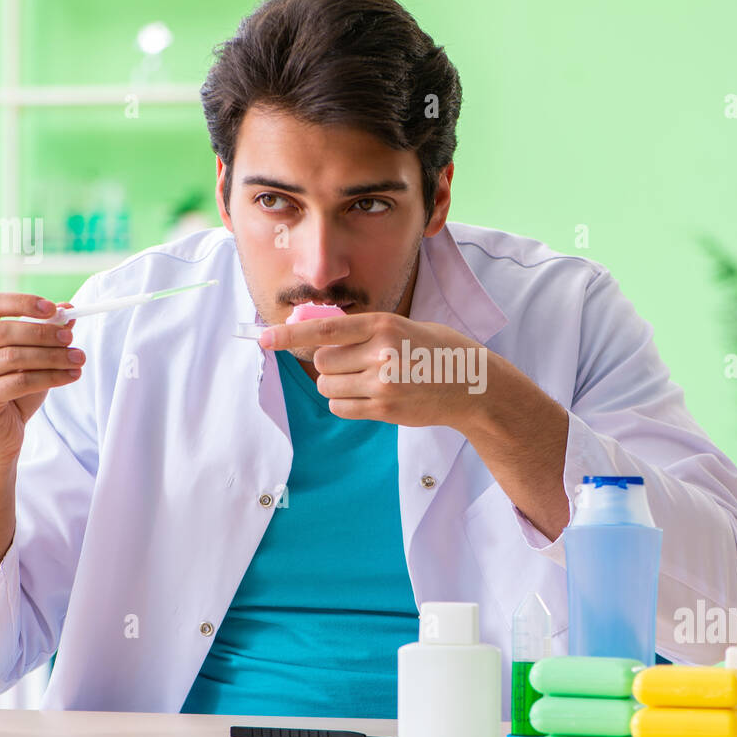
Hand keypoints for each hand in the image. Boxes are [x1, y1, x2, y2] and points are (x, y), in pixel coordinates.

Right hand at [0, 293, 84, 459]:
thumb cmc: (11, 394)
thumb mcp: (31, 359)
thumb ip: (43, 333)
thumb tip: (67, 311)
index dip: (22, 303)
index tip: (53, 308)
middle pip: (2, 331)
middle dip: (43, 333)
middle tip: (70, 339)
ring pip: (12, 357)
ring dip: (51, 356)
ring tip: (77, 359)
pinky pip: (18, 382)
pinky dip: (49, 377)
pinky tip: (68, 376)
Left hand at [260, 312, 491, 429]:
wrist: (473, 385)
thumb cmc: (437, 351)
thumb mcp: (404, 327)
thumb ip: (365, 331)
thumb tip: (321, 337)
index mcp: (383, 325)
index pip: (324, 330)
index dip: (289, 334)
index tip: (264, 338)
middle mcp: (380, 354)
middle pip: (321, 361)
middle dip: (329, 363)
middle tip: (354, 364)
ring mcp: (382, 385)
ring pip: (327, 386)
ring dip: (337, 384)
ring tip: (367, 380)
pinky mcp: (384, 410)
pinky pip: (340, 407)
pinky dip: (345, 403)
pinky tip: (369, 397)